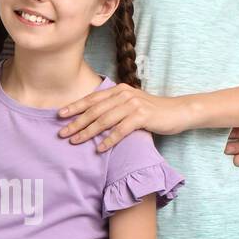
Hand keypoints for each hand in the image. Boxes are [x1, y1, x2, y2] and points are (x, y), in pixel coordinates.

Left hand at [56, 83, 191, 150]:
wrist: (178, 111)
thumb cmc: (152, 111)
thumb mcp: (130, 104)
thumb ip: (113, 107)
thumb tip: (91, 117)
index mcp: (118, 90)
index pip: (92, 99)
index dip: (75, 107)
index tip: (59, 115)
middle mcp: (123, 94)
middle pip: (94, 110)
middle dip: (76, 122)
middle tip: (62, 133)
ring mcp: (133, 104)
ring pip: (104, 120)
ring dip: (88, 132)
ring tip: (75, 141)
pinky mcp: (142, 116)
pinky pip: (121, 130)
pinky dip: (109, 140)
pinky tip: (99, 148)